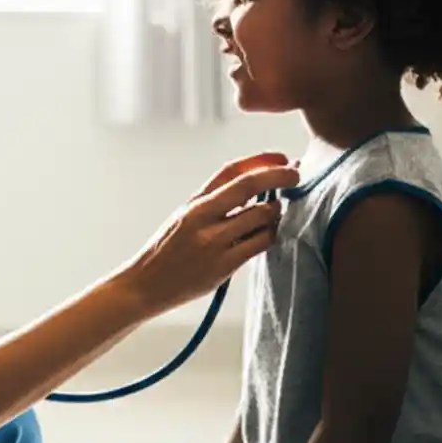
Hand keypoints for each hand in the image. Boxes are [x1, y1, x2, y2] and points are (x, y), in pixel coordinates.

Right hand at [119, 153, 297, 316]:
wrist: (145, 284)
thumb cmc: (168, 250)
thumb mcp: (184, 218)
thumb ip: (214, 203)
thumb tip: (255, 186)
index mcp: (193, 202)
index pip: (231, 170)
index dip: (261, 160)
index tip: (282, 158)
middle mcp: (202, 217)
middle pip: (249, 186)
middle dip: (279, 176)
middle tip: (296, 174)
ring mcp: (213, 242)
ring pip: (261, 216)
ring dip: (276, 211)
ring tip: (276, 212)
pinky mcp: (223, 266)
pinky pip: (261, 243)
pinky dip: (271, 234)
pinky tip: (269, 233)